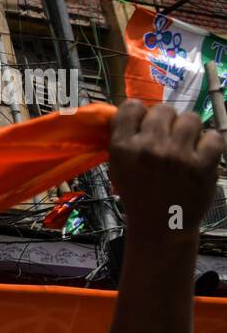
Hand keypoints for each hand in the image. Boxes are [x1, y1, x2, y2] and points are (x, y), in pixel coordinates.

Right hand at [108, 100, 222, 238]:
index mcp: (123, 148)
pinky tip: (201, 155)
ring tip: (186, 145)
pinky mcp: (203, 165)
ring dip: (189, 130)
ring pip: (191, 118)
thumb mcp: (118, 168)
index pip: (131, 106)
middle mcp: (149, 148)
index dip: (140, 113)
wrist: (161, 225)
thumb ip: (124, 139)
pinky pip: (213, 136)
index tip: (144, 124)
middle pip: (163, 109)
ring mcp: (178, 156)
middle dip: (167, 122)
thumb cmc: (138, 194)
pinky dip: (210, 144)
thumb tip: (135, 111)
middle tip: (167, 138)